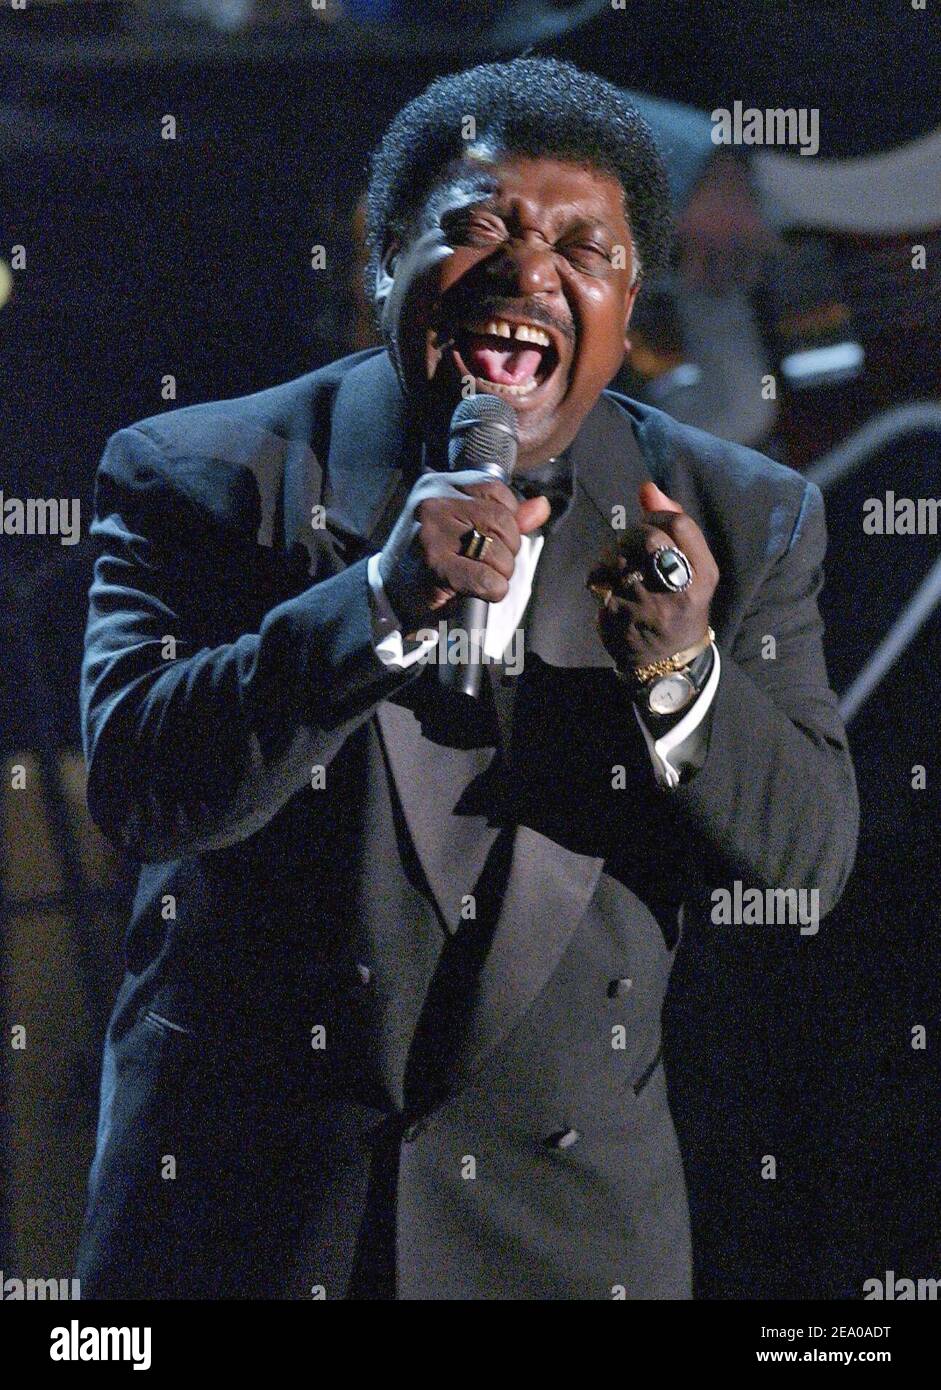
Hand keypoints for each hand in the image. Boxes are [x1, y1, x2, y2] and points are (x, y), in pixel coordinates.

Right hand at [378, 470, 549, 632]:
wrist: (391, 594)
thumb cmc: (431, 560)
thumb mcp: (465, 529)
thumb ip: (505, 516)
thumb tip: (541, 506)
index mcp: (440, 486)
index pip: (498, 491)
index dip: (505, 521)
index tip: (487, 539)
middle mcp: (434, 503)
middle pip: (503, 522)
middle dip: (506, 550)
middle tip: (485, 563)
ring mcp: (433, 533)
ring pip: (499, 550)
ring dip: (499, 573)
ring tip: (475, 577)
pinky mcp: (435, 565)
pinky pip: (488, 578)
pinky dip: (492, 590)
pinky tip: (476, 591)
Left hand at [587, 481, 718, 669]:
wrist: (668, 662)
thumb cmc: (679, 604)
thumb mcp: (692, 569)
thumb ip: (674, 527)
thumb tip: (648, 488)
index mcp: (703, 576)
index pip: (679, 524)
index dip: (657, 516)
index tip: (650, 526)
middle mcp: (680, 591)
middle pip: (647, 538)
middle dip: (630, 535)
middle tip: (626, 546)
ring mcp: (649, 607)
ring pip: (619, 559)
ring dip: (610, 557)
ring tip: (615, 568)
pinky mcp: (620, 619)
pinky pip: (600, 583)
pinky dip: (598, 581)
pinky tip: (607, 590)